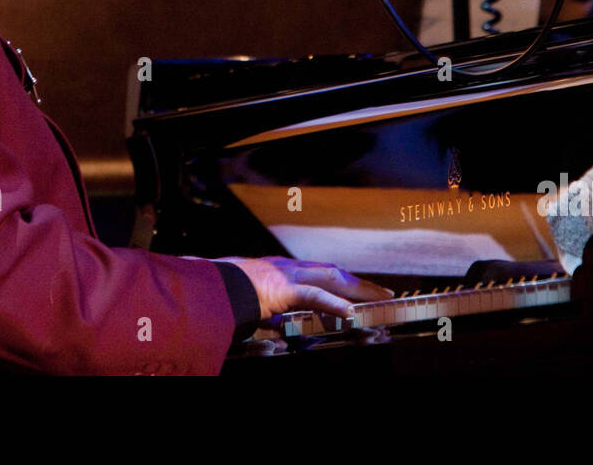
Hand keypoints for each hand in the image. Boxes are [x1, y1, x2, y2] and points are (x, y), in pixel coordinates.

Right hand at [215, 256, 393, 320]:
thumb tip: (274, 324)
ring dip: (359, 289)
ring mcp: (287, 275)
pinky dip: (334, 304)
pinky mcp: (283, 288)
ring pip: (331, 279)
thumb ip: (266, 310)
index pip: (320, 273)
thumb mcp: (248, 300)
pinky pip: (313, 296)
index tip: (360, 289)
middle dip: (360, 283)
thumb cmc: (222, 292)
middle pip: (333, 273)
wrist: (207, 285)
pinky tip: (350, 312)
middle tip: (385, 294)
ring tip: (381, 299)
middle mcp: (288, 267)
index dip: (342, 281)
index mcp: (281, 270)